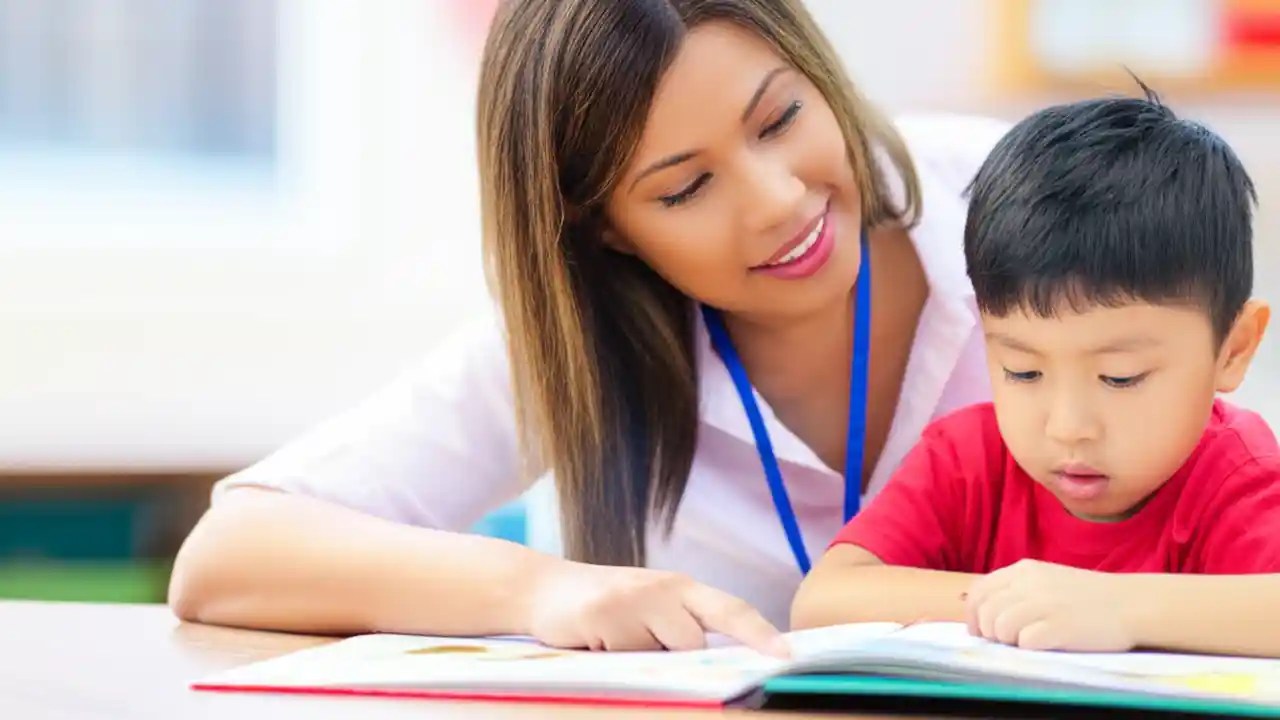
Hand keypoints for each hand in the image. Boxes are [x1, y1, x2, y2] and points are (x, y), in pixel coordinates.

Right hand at [523, 559, 788, 655]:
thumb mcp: (648, 607)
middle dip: (675, 657)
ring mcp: (632, 599)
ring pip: (660, 653)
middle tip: (638, 644)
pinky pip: (623, 656)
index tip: (787, 656)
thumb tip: (717, 665)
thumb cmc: (603, 605)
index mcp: (680, 586)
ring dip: (640, 657)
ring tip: (613, 638)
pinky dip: (611, 657)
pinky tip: (595, 639)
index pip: (731, 610)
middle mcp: (661, 588)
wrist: (540, 587)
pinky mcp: (603, 614)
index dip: (761, 633)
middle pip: (695, 643)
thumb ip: (680, 627)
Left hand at [964, 559, 1136, 651]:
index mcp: (1023, 570)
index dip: (973, 615)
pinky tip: (1047, 643)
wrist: (1132, 603)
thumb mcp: (1046, 580)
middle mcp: (1029, 583)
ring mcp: (1044, 604)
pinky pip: (1024, 643)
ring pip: (1000, 629)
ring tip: (1032, 640)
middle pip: (986, 613)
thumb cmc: (1088, 597)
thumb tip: (983, 613)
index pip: (979, 591)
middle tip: (1009, 640)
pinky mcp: (1059, 627)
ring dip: (1010, 641)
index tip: (979, 631)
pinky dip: (1030, 648)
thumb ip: (1016, 590)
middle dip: (991, 633)